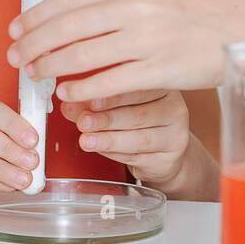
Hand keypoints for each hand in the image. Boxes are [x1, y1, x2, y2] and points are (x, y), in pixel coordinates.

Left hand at [7, 0, 244, 102]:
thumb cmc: (199, 10)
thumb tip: (72, 11)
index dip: (36, 16)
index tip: (16, 29)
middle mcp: (137, 4)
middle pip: (67, 27)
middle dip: (33, 44)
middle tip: (15, 57)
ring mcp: (148, 37)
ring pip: (81, 55)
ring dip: (50, 67)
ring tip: (35, 75)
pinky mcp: (159, 69)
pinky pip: (109, 82)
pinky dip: (82, 89)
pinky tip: (68, 94)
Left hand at [61, 90, 195, 190]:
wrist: (164, 152)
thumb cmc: (139, 120)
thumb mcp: (119, 105)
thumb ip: (94, 102)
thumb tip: (68, 102)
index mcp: (162, 85)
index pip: (139, 87)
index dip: (113, 95)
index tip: (89, 98)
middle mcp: (174, 108)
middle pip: (139, 114)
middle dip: (106, 119)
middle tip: (82, 121)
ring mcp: (176, 134)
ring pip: (140, 138)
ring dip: (109, 140)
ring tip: (86, 140)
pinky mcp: (170, 158)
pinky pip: (140, 157)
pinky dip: (116, 154)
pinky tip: (101, 150)